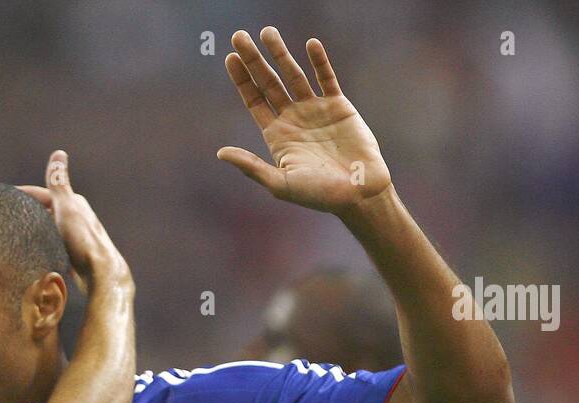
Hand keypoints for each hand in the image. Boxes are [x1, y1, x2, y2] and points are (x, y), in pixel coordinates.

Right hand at [17, 150, 131, 295]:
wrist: (101, 274)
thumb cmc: (83, 240)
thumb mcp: (67, 207)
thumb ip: (59, 183)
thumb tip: (59, 153)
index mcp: (73, 202)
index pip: (41, 193)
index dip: (22, 194)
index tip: (3, 198)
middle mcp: (76, 216)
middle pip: (45, 210)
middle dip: (26, 211)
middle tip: (4, 216)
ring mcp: (75, 235)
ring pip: (48, 227)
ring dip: (33, 228)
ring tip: (13, 234)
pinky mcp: (74, 253)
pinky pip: (52, 243)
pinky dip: (40, 243)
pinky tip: (32, 252)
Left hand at [218, 28, 391, 216]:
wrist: (358, 193)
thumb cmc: (318, 195)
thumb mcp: (280, 183)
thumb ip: (251, 166)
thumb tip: (220, 153)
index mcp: (276, 135)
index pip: (254, 100)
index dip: (242, 79)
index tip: (230, 58)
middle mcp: (293, 118)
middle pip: (268, 82)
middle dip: (253, 59)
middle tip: (238, 36)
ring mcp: (315, 110)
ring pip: (294, 75)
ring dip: (281, 53)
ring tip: (267, 31)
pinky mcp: (339, 106)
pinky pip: (327, 78)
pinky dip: (319, 62)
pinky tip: (310, 44)